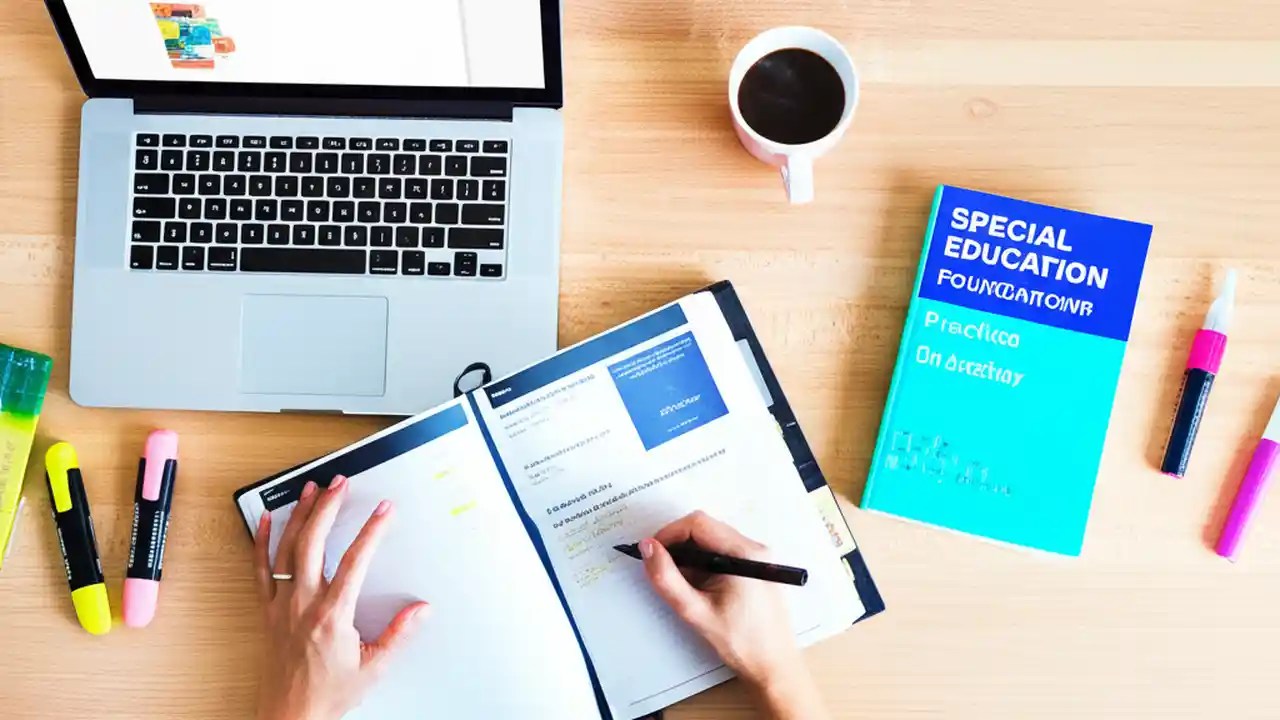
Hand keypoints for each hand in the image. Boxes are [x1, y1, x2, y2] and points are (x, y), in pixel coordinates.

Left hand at [253, 476, 429, 719]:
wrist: (290, 717)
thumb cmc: (327, 695)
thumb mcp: (373, 667)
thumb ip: (398, 635)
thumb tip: (420, 610)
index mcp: (332, 615)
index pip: (355, 561)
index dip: (372, 531)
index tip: (384, 511)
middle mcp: (302, 604)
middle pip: (313, 543)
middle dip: (328, 508)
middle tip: (340, 485)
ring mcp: (280, 604)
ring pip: (286, 549)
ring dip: (299, 515)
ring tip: (311, 490)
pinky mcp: (266, 611)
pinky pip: (259, 569)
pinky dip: (261, 541)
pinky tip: (266, 520)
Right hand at [640, 511, 827, 719]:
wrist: (774, 667)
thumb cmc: (742, 643)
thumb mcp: (696, 612)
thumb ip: (667, 578)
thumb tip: (648, 548)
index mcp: (744, 554)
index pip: (698, 523)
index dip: (669, 533)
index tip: (652, 552)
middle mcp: (755, 549)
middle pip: (706, 529)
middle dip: (678, 545)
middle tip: (664, 571)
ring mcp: (758, 558)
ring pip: (713, 541)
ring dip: (691, 556)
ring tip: (684, 586)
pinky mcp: (756, 568)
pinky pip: (724, 553)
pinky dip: (705, 564)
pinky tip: (701, 589)